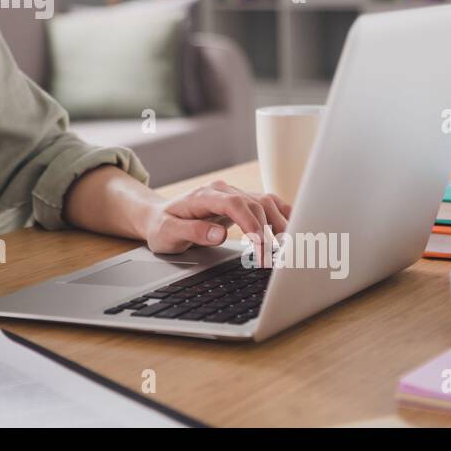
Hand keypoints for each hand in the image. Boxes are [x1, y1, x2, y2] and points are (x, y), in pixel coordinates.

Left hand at [142, 179, 291, 263]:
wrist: (159, 218)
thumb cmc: (163, 227)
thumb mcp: (169, 233)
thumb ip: (193, 232)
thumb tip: (219, 234)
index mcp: (204, 196)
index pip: (234, 203)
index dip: (250, 222)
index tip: (259, 242)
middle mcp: (222, 191)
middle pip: (254, 203)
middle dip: (267, 231)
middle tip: (270, 259)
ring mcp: (233, 194)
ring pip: (265, 201)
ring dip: (279, 222)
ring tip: (287, 246)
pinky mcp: (241, 202)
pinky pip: (266, 204)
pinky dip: (281, 215)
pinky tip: (291, 229)